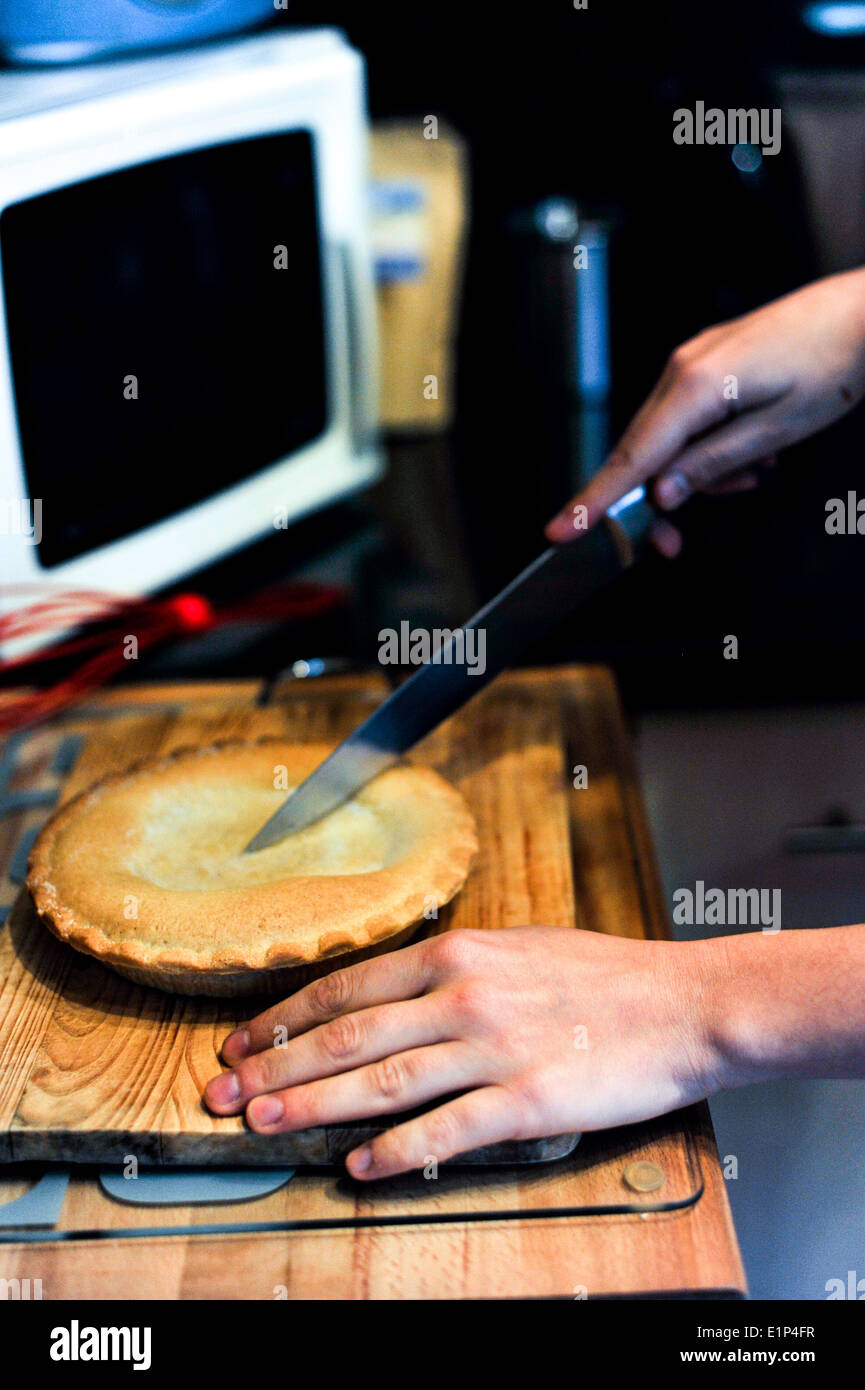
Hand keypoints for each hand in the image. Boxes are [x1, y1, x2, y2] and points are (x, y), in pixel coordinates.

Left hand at [203, 926, 729, 1179]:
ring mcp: (493, 1049)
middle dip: (275, 1066)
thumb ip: (453, 968)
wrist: (685, 1003)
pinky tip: (358, 1167)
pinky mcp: (528, 1100)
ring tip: (262, 1125)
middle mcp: (463, 995)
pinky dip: (395, 1151)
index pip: (348, 989)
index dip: (286, 1018)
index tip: (243, 1040)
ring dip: (312, 1107)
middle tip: (223, 1094)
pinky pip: (445, 1130)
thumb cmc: (604, 975)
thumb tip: (393, 995)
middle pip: (347, 1037)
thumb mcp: (518, 947)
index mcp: (457, 953)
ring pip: (381, 1083)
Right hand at [546, 267, 864, 555]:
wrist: (863, 312)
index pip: (633, 456)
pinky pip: (688, 420)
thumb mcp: (778, 430)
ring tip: (754, 475)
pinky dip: (708, 449)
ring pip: (668, 440)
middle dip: (656, 502)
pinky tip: (752, 453)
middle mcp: (682, 368)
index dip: (596, 499)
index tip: (562, 529)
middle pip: (642, 452)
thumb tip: (663, 494)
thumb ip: (713, 464)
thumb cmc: (833, 365)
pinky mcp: (707, 362)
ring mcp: (692, 362)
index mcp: (695, 385)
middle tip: (670, 544)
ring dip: (697, 474)